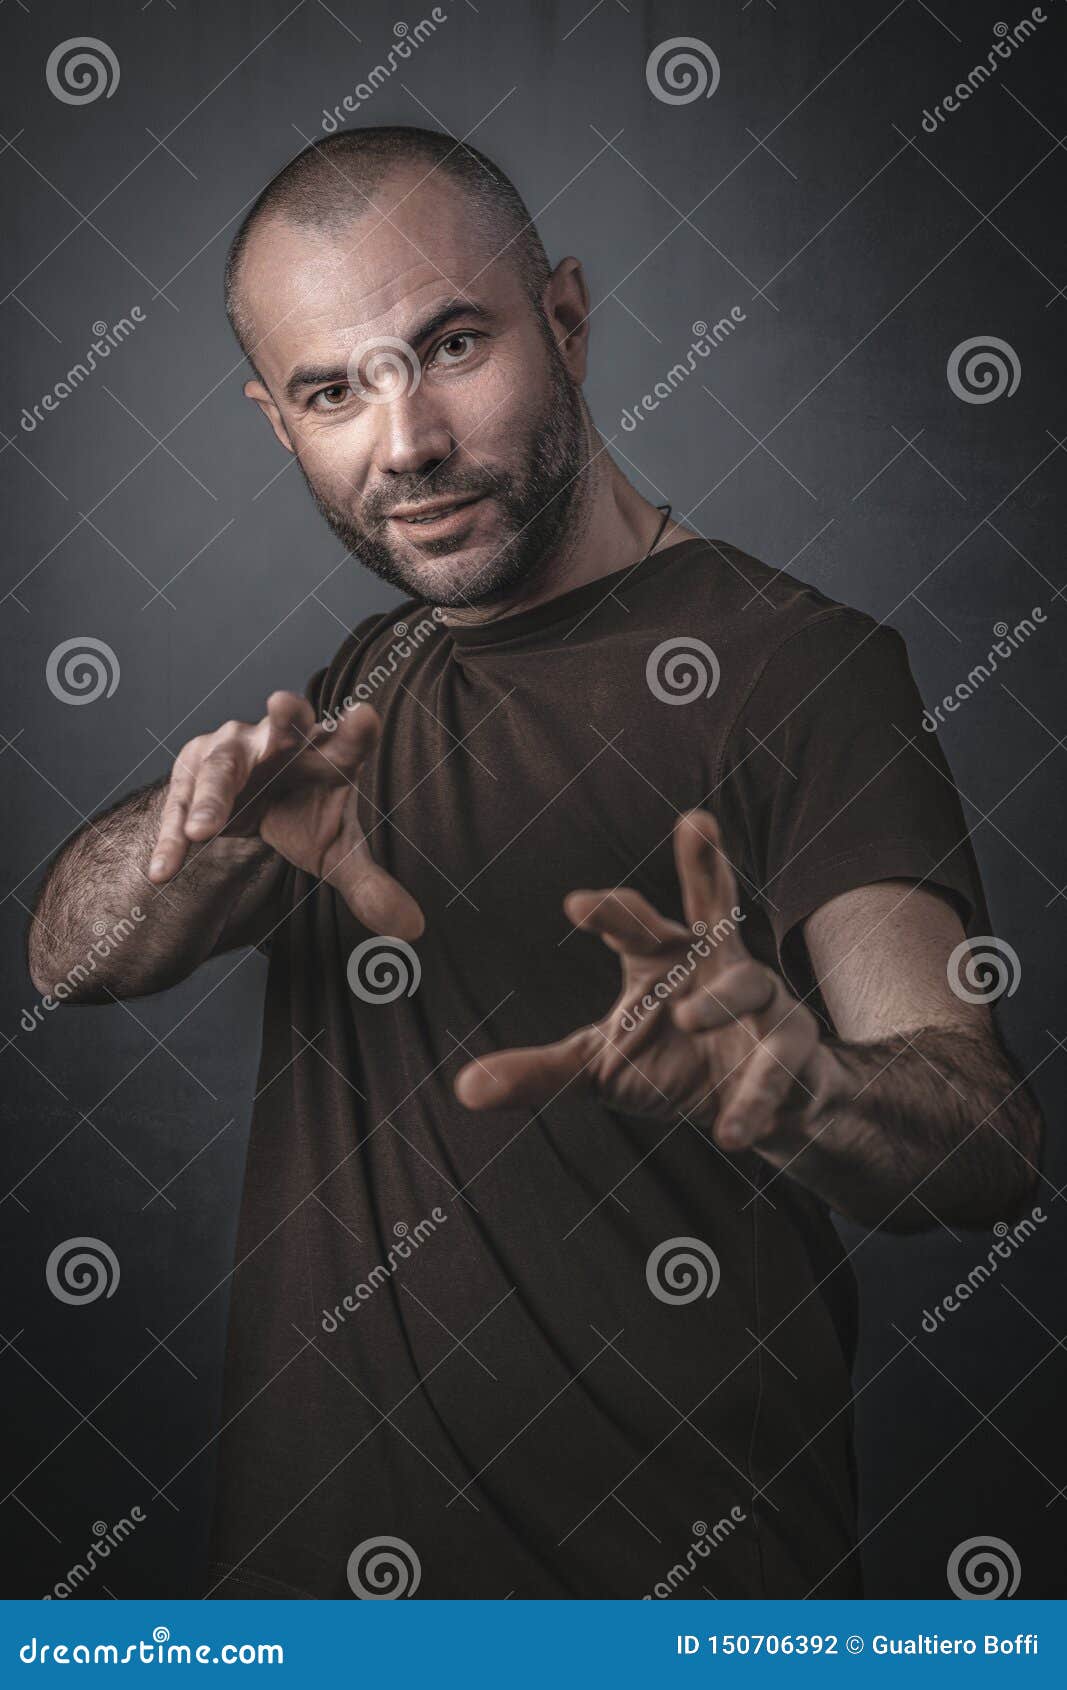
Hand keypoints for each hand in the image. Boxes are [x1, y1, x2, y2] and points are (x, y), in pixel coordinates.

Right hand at [147, 691, 422, 939]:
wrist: (247, 807)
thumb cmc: (304, 816)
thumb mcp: (335, 852)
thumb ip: (369, 885)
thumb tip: (414, 930)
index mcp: (328, 754)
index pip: (348, 741)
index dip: (356, 730)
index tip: (366, 715)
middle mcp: (281, 741)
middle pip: (283, 726)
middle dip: (284, 716)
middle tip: (282, 702)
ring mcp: (233, 750)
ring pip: (222, 766)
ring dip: (212, 797)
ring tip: (202, 832)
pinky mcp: (192, 771)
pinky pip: (180, 806)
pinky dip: (171, 839)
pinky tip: (164, 871)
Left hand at [454, 809, 843, 1151]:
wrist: (756, 1111)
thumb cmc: (673, 1067)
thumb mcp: (599, 1070)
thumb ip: (540, 1072)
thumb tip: (463, 1089)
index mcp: (664, 958)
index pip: (633, 923)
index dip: (608, 911)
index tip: (575, 904)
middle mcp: (714, 963)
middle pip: (713, 899)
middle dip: (706, 862)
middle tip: (696, 821)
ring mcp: (761, 1000)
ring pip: (744, 985)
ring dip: (715, 999)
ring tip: (684, 1019)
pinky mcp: (794, 1047)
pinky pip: (776, 1068)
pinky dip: (754, 1099)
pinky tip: (731, 1133)